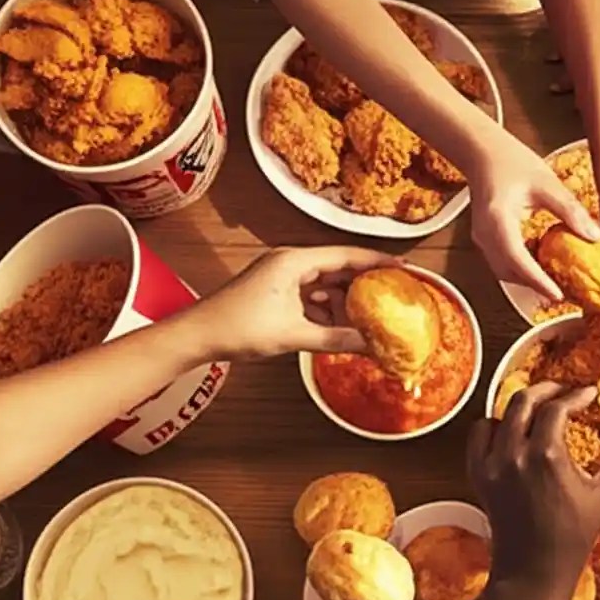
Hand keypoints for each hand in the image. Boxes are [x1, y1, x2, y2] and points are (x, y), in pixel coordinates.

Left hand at [181, 246, 398, 359]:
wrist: (197, 335)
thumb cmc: (238, 327)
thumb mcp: (294, 334)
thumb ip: (336, 339)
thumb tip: (371, 344)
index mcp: (294, 261)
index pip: (346, 255)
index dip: (376, 261)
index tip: (402, 267)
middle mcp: (290, 263)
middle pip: (338, 268)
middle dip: (364, 283)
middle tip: (391, 295)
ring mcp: (281, 277)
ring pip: (325, 284)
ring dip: (345, 301)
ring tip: (369, 316)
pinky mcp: (275, 292)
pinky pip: (311, 296)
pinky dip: (327, 310)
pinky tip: (340, 326)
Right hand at [467, 136, 599, 300]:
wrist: (483, 153)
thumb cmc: (511, 162)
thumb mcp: (547, 183)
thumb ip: (570, 210)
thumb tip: (595, 237)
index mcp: (497, 218)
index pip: (516, 258)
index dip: (537, 280)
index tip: (557, 294)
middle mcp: (485, 234)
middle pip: (509, 272)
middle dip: (535, 286)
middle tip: (565, 293)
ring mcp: (482, 239)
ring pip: (504, 271)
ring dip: (528, 280)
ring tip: (557, 283)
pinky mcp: (486, 240)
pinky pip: (503, 263)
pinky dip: (522, 269)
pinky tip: (542, 266)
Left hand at [467, 383, 599, 584]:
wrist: (533, 569)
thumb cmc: (573, 535)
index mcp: (547, 456)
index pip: (558, 407)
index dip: (576, 396)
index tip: (590, 394)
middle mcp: (514, 454)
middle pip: (524, 400)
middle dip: (547, 389)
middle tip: (564, 391)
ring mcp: (492, 464)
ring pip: (500, 413)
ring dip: (521, 406)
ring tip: (540, 408)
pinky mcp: (478, 475)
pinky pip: (478, 434)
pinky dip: (493, 426)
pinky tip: (511, 430)